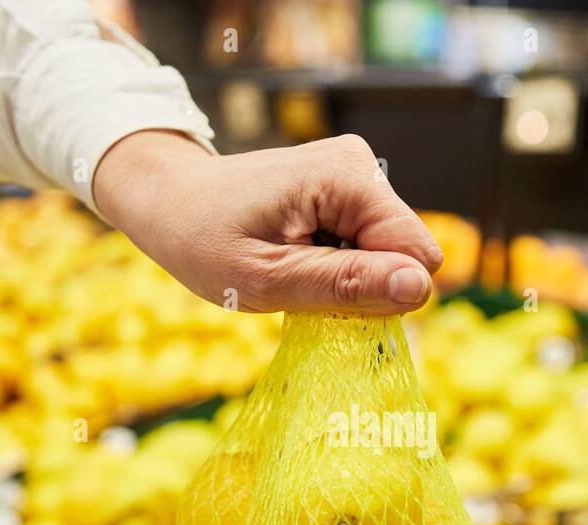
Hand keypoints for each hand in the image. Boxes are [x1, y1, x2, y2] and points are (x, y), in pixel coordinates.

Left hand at [92, 131, 442, 313]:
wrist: (169, 200)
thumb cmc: (204, 240)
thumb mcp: (269, 278)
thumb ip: (345, 285)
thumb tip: (418, 289)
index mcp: (347, 178)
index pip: (417, 254)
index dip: (380, 292)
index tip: (322, 297)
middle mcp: (361, 164)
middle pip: (406, 252)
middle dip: (362, 282)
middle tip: (298, 283)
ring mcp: (356, 172)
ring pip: (389, 252)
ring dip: (346, 275)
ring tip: (292, 267)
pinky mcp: (348, 186)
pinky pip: (370, 243)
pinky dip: (337, 262)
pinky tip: (297, 256)